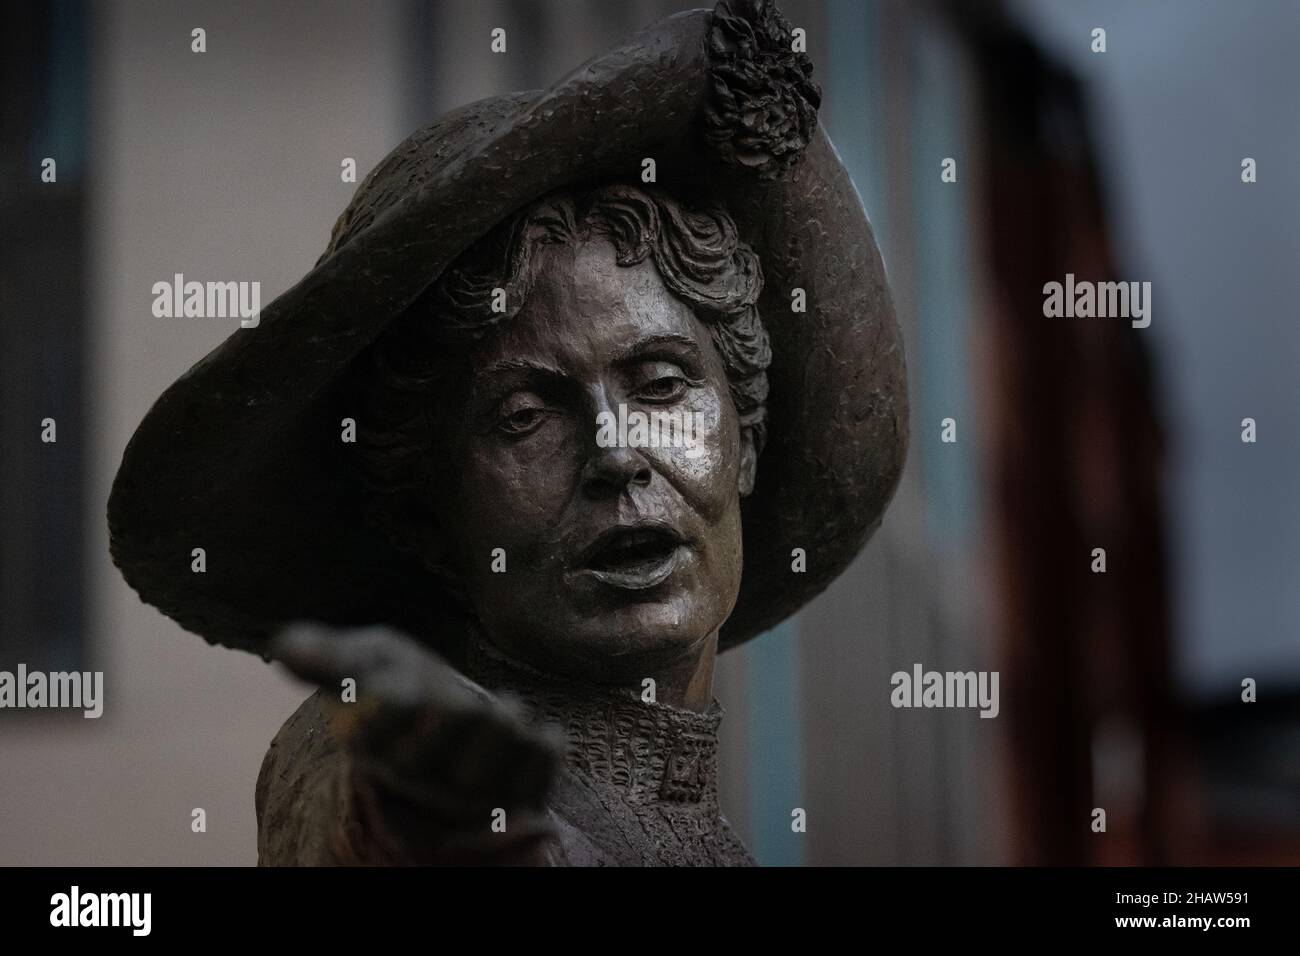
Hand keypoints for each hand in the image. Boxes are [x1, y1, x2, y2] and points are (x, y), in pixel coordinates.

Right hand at [269, 623, 559, 858]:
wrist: (444, 723)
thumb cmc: (398, 685)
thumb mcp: (364, 662)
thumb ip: (327, 657)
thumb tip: (281, 645)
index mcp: (375, 744)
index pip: (379, 729)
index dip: (389, 710)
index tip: (400, 690)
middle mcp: (420, 776)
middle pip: (438, 746)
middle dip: (450, 715)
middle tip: (451, 699)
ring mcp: (469, 793)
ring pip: (490, 765)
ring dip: (501, 728)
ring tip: (503, 709)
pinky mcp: (515, 795)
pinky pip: (538, 778)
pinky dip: (543, 749)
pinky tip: (539, 730)